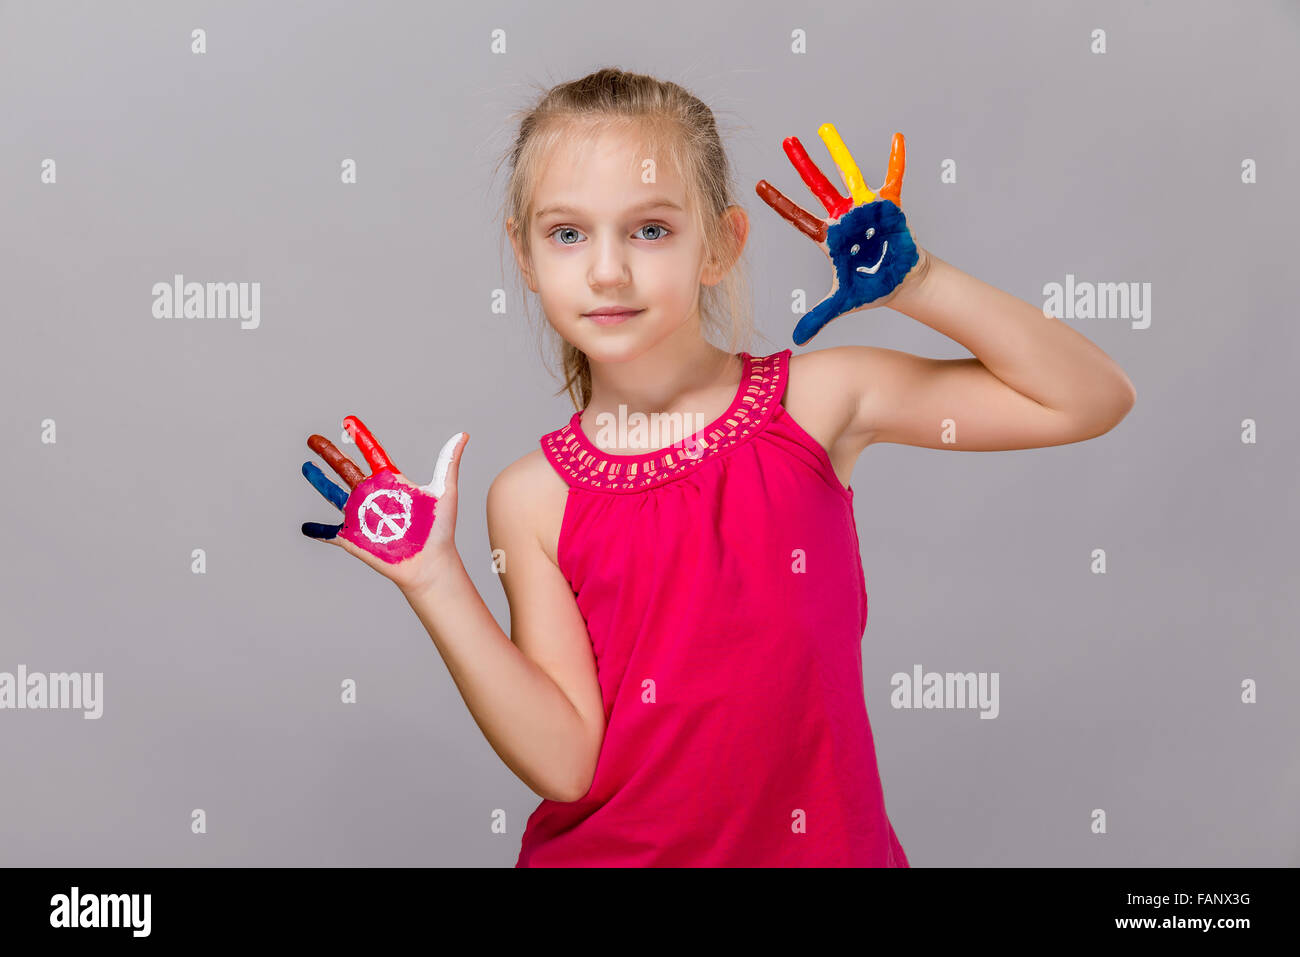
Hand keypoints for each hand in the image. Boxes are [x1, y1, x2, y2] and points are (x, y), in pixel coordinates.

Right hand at [301, 415, 466, 593]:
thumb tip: (463, 435)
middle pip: (345, 468)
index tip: (348, 421)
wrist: (430, 563)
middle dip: (329, 453)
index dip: (361, 437)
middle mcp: (373, 495)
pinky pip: (330, 534)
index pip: (372, 453)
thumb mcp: (444, 492)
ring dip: (319, 482)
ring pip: (333, 494)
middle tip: (313, 438)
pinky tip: (306, 528)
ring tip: (306, 467)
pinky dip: (317, 531)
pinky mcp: (353, 538)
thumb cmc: (439, 530)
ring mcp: (362, 516)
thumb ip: (448, 462)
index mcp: (391, 482)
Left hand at [756, 125, 928, 344]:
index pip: (797, 216)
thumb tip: (797, 341)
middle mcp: (843, 217)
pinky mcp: (889, 205)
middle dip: (803, 164)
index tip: (758, 184)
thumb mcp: (843, 304)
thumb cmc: (871, 287)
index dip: (779, 201)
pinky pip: (894, 177)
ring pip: (848, 174)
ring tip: (826, 128)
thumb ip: (819, 318)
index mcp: (828, 237)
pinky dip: (896, 159)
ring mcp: (865, 208)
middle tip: (786, 140)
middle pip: (817, 186)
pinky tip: (897, 138)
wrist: (901, 282)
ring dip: (838, 152)